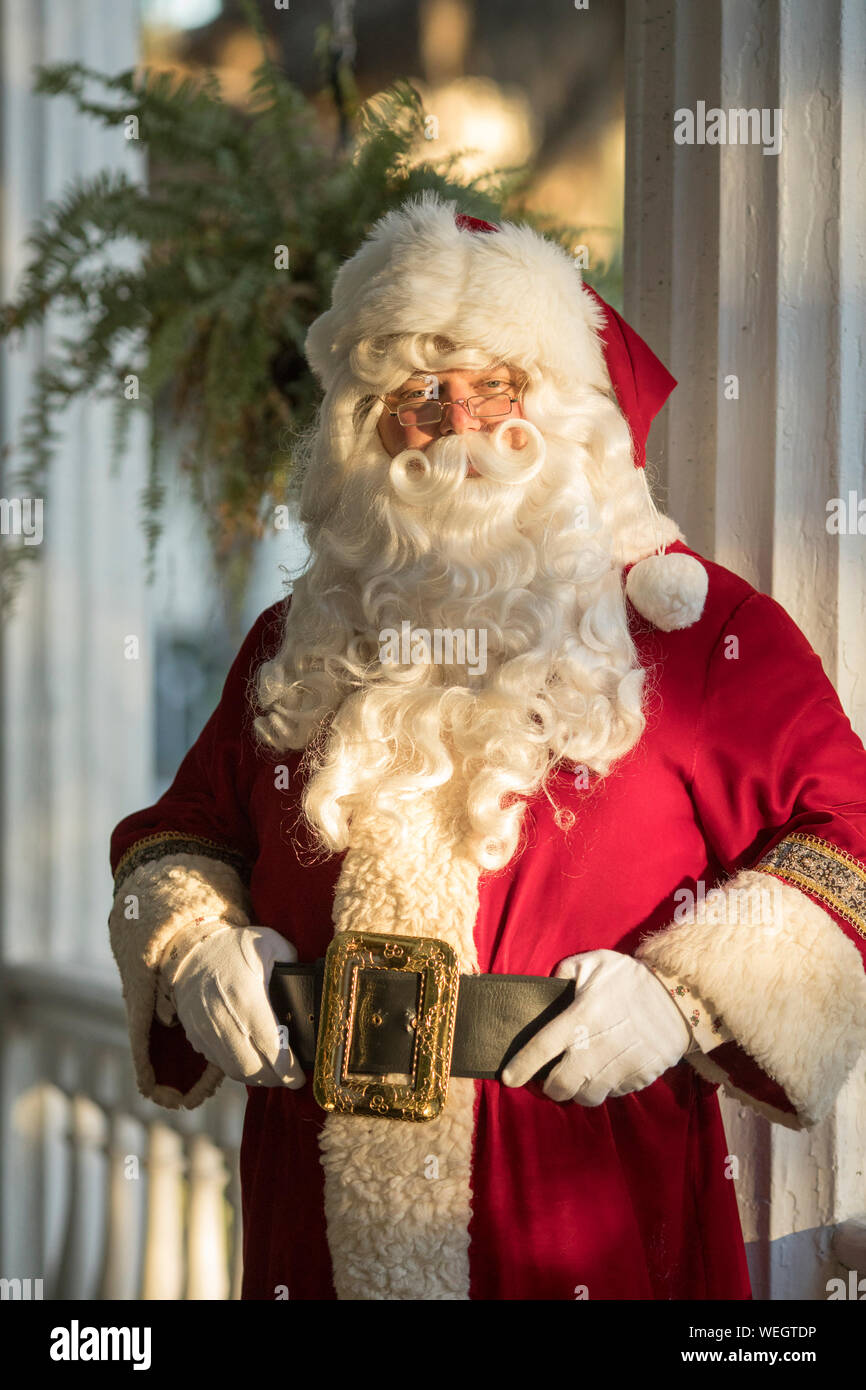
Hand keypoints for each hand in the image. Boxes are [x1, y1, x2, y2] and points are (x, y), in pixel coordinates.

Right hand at [161, 924, 305, 1087]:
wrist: (190, 950)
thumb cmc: (235, 946)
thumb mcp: (270, 943)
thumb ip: (293, 964)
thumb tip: (308, 988)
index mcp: (246, 997)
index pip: (270, 1046)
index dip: (286, 1069)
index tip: (300, 1077)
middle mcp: (223, 1019)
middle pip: (251, 1068)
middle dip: (274, 1080)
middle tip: (291, 1079)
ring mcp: (206, 1031)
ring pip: (234, 1070)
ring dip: (257, 1078)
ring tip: (274, 1074)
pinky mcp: (196, 1037)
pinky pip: (220, 1062)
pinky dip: (238, 1068)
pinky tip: (253, 1061)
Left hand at [501, 949, 691, 1104]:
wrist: (680, 998)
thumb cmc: (633, 979)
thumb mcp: (596, 962)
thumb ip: (567, 970)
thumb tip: (553, 982)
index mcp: (578, 1020)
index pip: (540, 1050)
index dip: (521, 1067)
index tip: (509, 1078)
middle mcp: (594, 1050)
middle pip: (560, 1087)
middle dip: (550, 1087)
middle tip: (551, 1077)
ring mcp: (617, 1068)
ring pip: (587, 1097)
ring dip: (578, 1091)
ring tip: (579, 1077)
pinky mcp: (637, 1079)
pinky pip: (613, 1093)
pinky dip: (605, 1087)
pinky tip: (606, 1071)